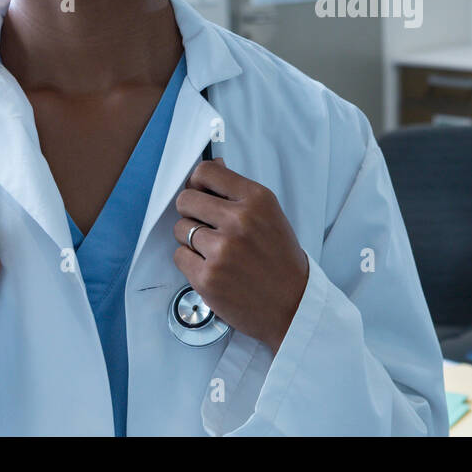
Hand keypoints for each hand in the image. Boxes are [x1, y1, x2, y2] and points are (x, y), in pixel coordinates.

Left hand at [172, 158, 308, 352]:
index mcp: (257, 200)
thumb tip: (213, 165)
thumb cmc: (280, 259)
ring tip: (215, 251)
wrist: (292, 305)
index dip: (198, 182)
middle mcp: (239, 221)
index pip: (206, 172)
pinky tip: (213, 268)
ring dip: (191, 239)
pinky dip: (191, 262)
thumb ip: (239, 193)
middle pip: (185, 200)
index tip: (202, 193)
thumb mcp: (270, 216)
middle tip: (206, 226)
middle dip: (191, 212)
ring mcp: (221, 250)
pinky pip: (179, 256)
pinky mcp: (207, 277)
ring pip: (180, 230)